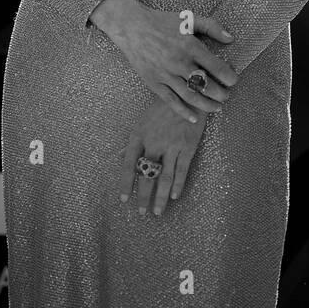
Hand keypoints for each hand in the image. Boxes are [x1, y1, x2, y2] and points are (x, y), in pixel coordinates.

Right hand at [95, 0, 238, 119]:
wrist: (132, 27)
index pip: (216, 67)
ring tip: (217, 108)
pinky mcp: (154, 82)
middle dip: (220, 94)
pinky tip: (194, 118)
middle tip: (227, 96)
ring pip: (190, 96)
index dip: (229, 77)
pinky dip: (183, 112)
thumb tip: (231, 39)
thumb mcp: (189, 18)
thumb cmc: (162, 22)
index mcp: (190, 47)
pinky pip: (171, 101)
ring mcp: (166, 74)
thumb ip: (212, 27)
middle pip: (205, 85)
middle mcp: (179, 62)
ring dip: (206, 105)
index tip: (234, 81)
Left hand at [119, 97, 208, 215]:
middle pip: (147, 175)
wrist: (189, 95)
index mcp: (139, 136)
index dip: (126, 183)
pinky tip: (173, 196)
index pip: (129, 164)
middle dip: (143, 196)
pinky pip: (182, 170)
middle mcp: (154, 142)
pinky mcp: (188, 146)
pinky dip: (178, 185)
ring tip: (157, 212)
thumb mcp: (143, 122)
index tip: (124, 199)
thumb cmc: (162, 108)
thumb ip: (133, 142)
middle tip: (141, 213)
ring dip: (160, 197)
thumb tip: (119, 157)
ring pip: (165, 177)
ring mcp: (172, 145)